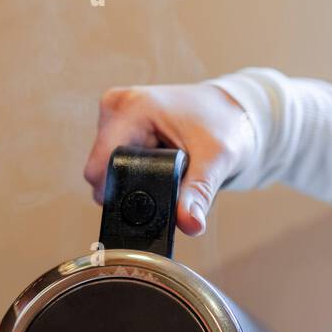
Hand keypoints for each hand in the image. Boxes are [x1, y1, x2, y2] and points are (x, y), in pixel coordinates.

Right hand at [84, 83, 254, 235]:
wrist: (231, 113)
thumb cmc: (225, 126)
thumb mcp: (216, 161)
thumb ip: (199, 194)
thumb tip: (190, 224)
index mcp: (133, 107)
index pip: (101, 164)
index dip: (116, 194)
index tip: (140, 208)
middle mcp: (117, 106)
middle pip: (103, 169)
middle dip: (130, 188)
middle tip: (166, 184)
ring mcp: (115, 114)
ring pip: (107, 168)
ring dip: (132, 181)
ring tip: (166, 172)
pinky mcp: (118, 125)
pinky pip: (114, 161)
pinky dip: (134, 171)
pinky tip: (157, 165)